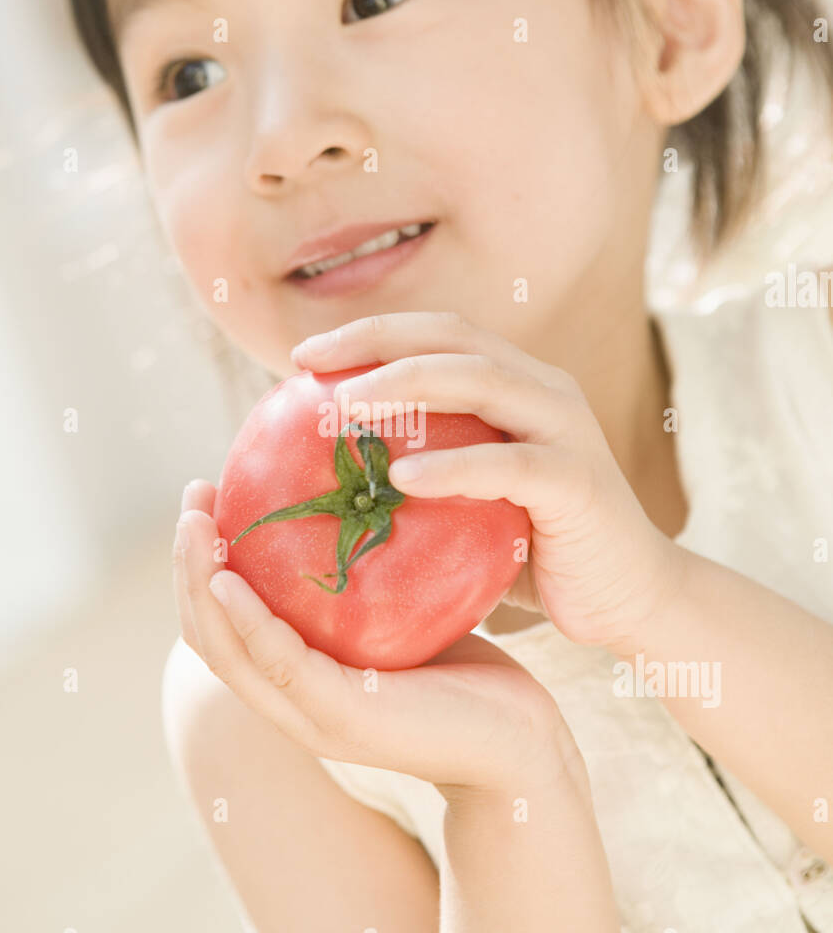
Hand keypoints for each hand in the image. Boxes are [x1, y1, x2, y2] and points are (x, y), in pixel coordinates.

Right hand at [172, 481, 581, 800]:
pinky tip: (229, 579)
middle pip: (209, 637)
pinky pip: (279, 665)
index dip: (201, 567)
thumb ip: (373, 580)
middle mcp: (292, 705)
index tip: (205, 500)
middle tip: (192, 498)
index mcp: (299, 683)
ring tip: (194, 525)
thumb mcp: (409, 618)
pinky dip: (246, 622)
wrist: (523, 749)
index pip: (225, 627)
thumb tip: (361, 499)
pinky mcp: (345, 719)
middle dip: (187, 566)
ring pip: (229, 652)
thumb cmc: (470, 681)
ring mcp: (314, 717)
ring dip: (200, 586)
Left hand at [291, 311, 685, 656]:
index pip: (438, 335)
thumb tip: (327, 483)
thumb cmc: (537, 554)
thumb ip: (423, 477)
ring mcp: (567, 430)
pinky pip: (507, 464)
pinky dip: (452, 467)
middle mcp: (545, 391)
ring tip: (344, 406)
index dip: (372, 333)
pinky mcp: (578, 482)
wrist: (629, 599)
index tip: (304, 357)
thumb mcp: (471, 506)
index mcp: (518, 386)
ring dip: (406, 384)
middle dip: (376, 341)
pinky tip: (399, 479)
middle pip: (453, 338)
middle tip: (309, 366)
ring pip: (480, 380)